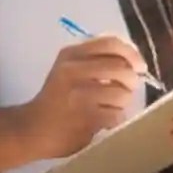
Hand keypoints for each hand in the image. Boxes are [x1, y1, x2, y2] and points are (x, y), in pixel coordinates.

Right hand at [23, 35, 148, 158]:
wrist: (33, 128)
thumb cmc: (57, 98)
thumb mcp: (69, 69)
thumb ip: (96, 59)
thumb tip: (134, 60)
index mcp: (70, 54)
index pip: (111, 43)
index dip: (131, 53)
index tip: (138, 66)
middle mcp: (73, 70)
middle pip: (122, 68)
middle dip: (130, 82)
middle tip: (124, 90)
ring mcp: (78, 94)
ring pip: (123, 94)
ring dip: (122, 104)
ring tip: (109, 107)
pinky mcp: (85, 118)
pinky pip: (117, 115)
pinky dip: (115, 120)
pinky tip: (103, 121)